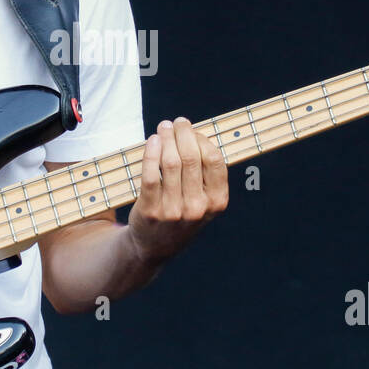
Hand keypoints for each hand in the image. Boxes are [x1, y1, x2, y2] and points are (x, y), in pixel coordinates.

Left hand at [127, 116, 228, 263]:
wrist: (155, 246)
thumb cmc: (181, 213)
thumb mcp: (203, 200)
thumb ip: (204, 173)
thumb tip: (193, 133)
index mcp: (217, 202)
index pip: (213, 160)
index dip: (202, 139)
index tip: (191, 130)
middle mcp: (198, 208)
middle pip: (191, 158)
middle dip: (183, 134)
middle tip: (177, 122)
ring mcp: (174, 211)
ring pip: (171, 163)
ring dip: (166, 139)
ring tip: (163, 127)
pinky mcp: (151, 211)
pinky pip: (151, 174)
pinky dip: (151, 153)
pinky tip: (152, 141)